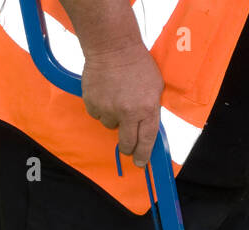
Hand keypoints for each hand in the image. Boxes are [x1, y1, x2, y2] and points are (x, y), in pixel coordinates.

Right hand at [80, 42, 162, 167]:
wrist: (113, 47)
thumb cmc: (137, 64)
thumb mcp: (155, 87)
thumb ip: (151, 110)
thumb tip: (147, 131)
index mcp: (147, 109)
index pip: (146, 141)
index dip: (143, 155)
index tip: (140, 163)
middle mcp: (128, 113)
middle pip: (126, 144)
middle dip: (128, 147)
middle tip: (127, 144)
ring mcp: (109, 109)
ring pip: (110, 127)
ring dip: (113, 118)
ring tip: (116, 98)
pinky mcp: (93, 104)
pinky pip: (97, 114)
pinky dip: (100, 107)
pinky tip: (105, 93)